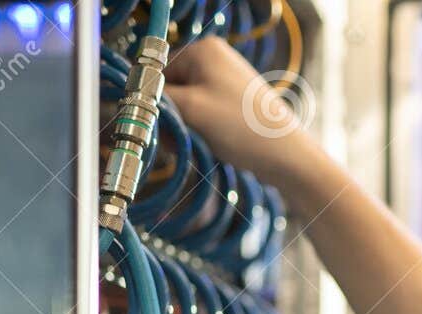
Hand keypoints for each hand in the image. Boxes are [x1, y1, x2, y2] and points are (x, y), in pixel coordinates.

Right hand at [164, 36, 319, 186]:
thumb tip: (135, 98)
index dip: (154, 101)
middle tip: (179, 142)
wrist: (286, 155)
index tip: (158, 128)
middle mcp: (214, 58)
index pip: (158, 71)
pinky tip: (210, 145)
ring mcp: (226, 80)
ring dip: (185, 127)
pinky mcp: (233, 102)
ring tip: (199, 144)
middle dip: (172, 117)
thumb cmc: (242, 128)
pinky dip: (201, 130)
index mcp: (203, 50)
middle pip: (172, 88)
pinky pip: (203, 114)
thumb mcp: (192, 110)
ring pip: (186, 105)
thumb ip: (158, 100)